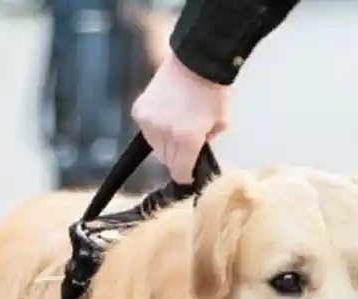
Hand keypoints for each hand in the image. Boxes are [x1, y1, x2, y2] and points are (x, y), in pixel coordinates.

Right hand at [132, 53, 229, 182]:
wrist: (194, 63)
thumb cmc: (212, 94)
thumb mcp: (219, 124)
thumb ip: (205, 143)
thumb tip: (194, 152)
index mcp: (187, 140)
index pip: (180, 171)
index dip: (185, 177)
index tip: (188, 177)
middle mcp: (164, 134)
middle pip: (166, 160)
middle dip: (176, 158)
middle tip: (185, 148)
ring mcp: (149, 122)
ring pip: (154, 147)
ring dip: (164, 145)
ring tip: (176, 130)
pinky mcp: (138, 111)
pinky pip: (146, 131)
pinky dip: (155, 130)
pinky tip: (165, 119)